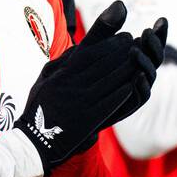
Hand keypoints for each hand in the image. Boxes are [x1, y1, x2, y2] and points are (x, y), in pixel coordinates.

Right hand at [15, 0, 163, 172]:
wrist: (35, 141)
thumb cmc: (41, 107)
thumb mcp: (45, 79)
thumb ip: (63, 62)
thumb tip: (82, 46)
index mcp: (61, 74)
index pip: (90, 51)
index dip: (111, 41)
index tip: (125, 35)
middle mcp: (71, 85)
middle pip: (103, 63)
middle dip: (124, 51)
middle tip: (137, 44)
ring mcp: (80, 103)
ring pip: (110, 81)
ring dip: (128, 69)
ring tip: (140, 61)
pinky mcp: (88, 120)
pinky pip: (109, 103)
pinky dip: (123, 92)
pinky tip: (133, 84)